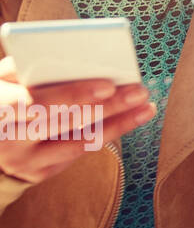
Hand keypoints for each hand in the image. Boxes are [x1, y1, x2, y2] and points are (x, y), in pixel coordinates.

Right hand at [0, 67, 155, 184]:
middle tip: (138, 91)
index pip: (33, 103)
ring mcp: (23, 160)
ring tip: (145, 104)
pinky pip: (79, 152)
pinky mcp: (38, 172)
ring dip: (116, 123)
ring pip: (76, 142)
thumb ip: (29, 67)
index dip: (71, 95)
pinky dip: (108, 134)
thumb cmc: (4, 93)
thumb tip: (76, 55)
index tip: (107, 85)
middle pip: (63, 122)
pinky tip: (132, 118)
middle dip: (105, 107)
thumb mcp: (5, 79)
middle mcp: (6, 139)